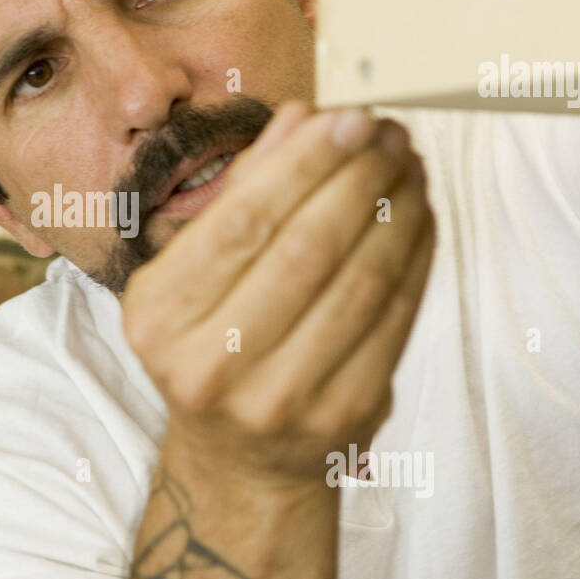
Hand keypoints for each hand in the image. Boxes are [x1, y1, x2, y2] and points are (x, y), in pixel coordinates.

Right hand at [121, 105, 435, 484]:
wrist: (240, 461)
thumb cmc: (216, 344)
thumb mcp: (196, 274)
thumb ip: (243, 193)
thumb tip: (303, 119)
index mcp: (159, 317)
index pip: (242, 221)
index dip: (304, 164)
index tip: (349, 117)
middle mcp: (209, 364)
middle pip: (306, 248)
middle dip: (358, 178)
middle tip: (390, 134)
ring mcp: (278, 398)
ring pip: (360, 282)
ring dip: (397, 211)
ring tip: (411, 167)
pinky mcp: (342, 415)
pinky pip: (394, 320)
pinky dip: (415, 259)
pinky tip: (420, 218)